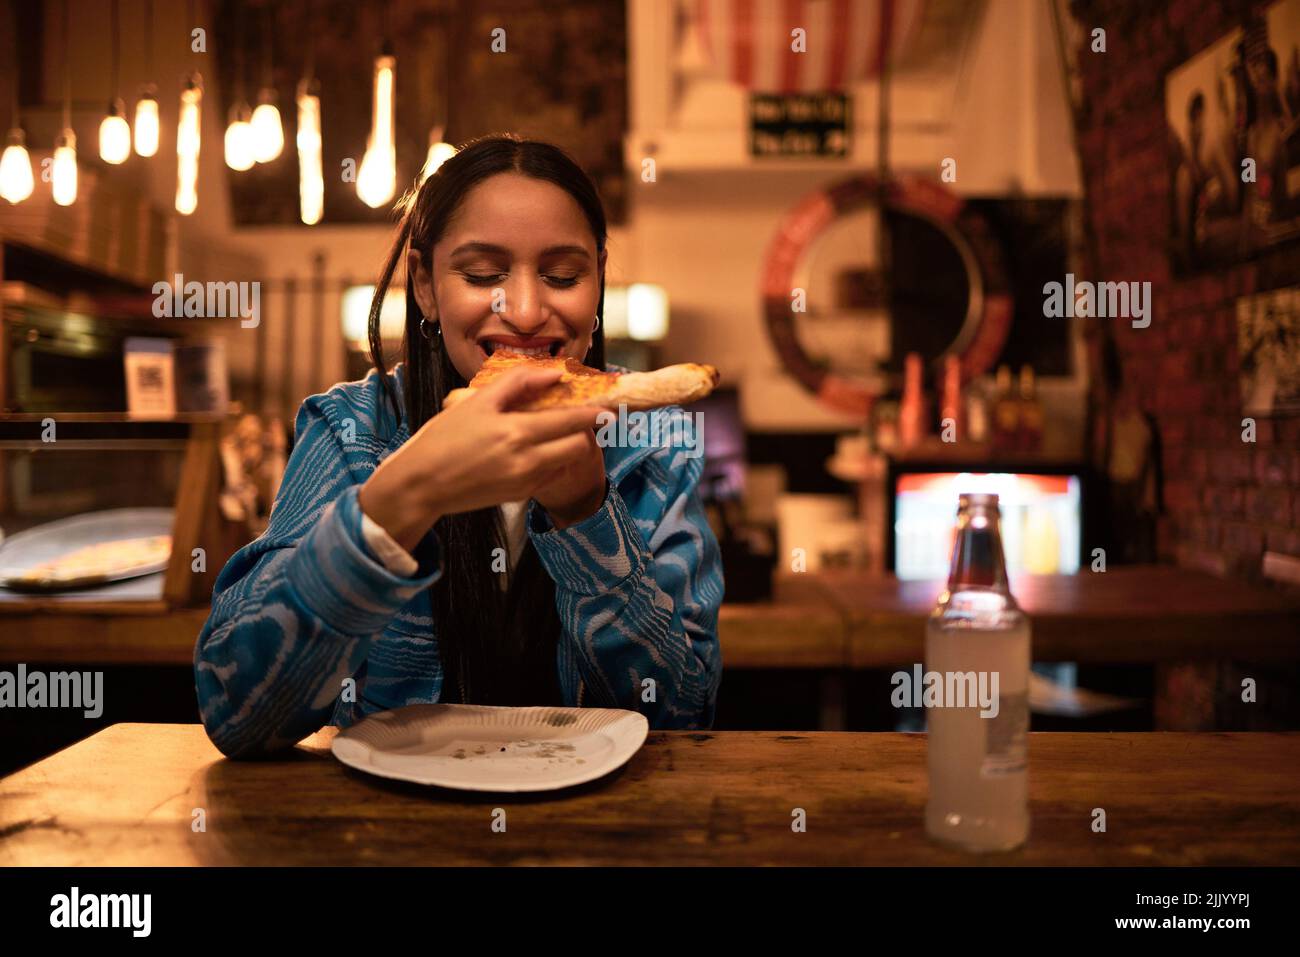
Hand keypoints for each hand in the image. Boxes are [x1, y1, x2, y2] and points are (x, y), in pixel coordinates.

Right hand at [358, 365, 606, 551]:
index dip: (594, 413)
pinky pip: (551, 475)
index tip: (607, 405)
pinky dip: (552, 460)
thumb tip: (555, 373)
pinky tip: (536, 448)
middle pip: (579, 446)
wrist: (422, 484)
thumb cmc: (444, 438)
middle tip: (585, 417)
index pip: (573, 422)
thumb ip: (519, 382)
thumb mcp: (478, 401)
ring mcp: (526, 482)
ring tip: (558, 430)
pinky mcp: (521, 495)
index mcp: (517, 433)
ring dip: (570, 445)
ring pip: (567, 462)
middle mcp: (527, 462)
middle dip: (586, 431)